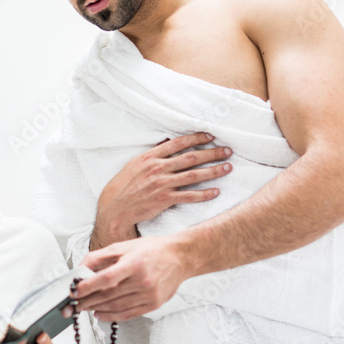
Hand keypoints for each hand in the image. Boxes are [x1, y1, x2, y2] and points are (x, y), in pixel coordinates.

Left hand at [77, 235, 190, 320]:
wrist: (180, 257)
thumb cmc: (152, 250)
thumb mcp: (124, 246)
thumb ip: (100, 256)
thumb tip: (81, 268)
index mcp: (135, 263)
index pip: (106, 278)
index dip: (88, 286)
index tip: (75, 291)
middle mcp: (143, 280)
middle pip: (109, 295)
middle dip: (87, 301)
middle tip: (73, 304)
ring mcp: (150, 295)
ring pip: (117, 307)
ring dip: (97, 309)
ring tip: (84, 308)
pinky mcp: (154, 304)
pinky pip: (129, 314)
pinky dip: (112, 316)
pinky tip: (101, 313)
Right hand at [91, 132, 231, 248]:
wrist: (115, 207)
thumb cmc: (124, 185)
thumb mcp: (134, 164)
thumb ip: (152, 154)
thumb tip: (167, 141)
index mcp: (150, 156)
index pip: (178, 143)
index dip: (196, 138)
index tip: (211, 136)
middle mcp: (158, 168)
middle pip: (191, 157)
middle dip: (212, 153)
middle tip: (228, 151)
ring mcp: (161, 184)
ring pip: (193, 175)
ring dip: (213, 171)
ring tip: (228, 168)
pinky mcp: (164, 200)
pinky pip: (189, 196)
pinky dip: (204, 194)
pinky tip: (216, 191)